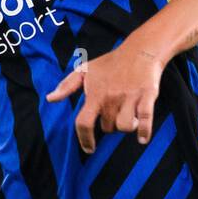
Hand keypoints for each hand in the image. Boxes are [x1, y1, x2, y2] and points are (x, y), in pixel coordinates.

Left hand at [46, 42, 162, 153]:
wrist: (140, 50)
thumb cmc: (111, 62)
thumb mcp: (85, 70)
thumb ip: (66, 86)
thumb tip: (50, 99)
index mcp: (95, 95)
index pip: (84, 123)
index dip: (85, 139)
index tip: (89, 149)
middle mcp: (110, 98)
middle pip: (108, 128)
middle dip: (110, 125)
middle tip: (115, 114)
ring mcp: (129, 98)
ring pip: (125, 127)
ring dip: (127, 127)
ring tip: (130, 118)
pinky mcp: (147, 96)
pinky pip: (146, 120)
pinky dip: (144, 132)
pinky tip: (142, 138)